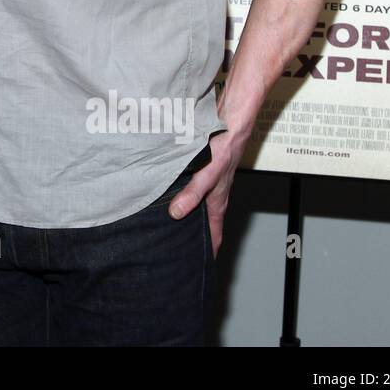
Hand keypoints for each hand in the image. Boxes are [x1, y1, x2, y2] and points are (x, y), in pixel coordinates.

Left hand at [167, 131, 242, 257]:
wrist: (229, 123)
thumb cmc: (225, 148)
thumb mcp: (207, 174)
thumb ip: (192, 193)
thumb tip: (176, 213)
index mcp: (217, 202)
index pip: (214, 234)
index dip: (208, 251)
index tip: (197, 266)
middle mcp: (212, 195)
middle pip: (201, 222)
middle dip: (190, 235)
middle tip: (171, 247)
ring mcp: (205, 183)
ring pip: (193, 205)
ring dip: (181, 214)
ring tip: (162, 223)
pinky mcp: (198, 171)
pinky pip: (187, 188)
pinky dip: (176, 194)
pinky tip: (161, 192)